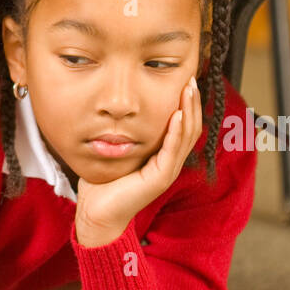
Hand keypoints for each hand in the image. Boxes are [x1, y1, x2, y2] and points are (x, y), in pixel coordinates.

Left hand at [75, 76, 202, 246]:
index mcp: (163, 155)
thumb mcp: (119, 149)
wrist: (96, 211)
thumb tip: (121, 106)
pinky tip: (177, 115)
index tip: (185, 80)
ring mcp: (167, 171)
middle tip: (191, 78)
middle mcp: (170, 162)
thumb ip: (127, 131)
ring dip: (189, 111)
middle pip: (191, 127)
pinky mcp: (160, 178)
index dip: (187, 103)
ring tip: (188, 90)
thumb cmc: (104, 181)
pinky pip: (172, 151)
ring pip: (187, 136)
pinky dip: (176, 131)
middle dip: (192, 102)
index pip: (183, 125)